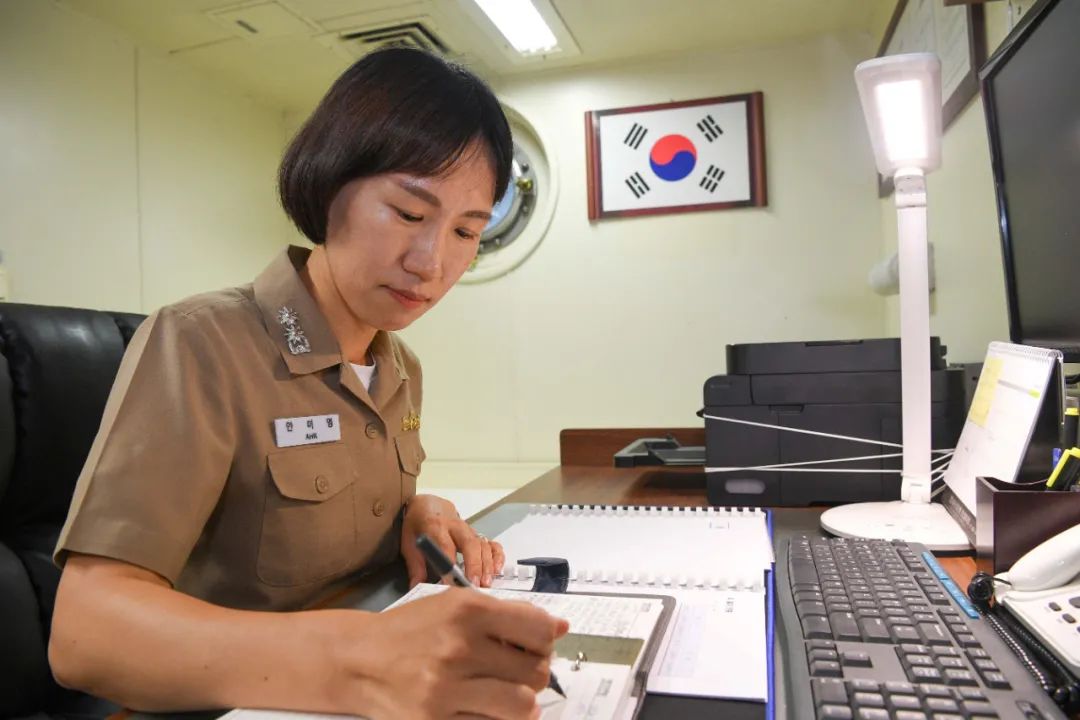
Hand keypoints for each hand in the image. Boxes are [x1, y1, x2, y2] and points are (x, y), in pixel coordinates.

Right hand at [338, 589, 568, 718]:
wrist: (359, 659)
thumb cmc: (413, 629)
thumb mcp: (456, 604)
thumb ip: (509, 614)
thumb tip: (559, 627)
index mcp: (468, 610)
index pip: (540, 629)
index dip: (546, 641)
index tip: (536, 645)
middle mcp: (460, 646)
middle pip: (536, 671)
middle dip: (536, 673)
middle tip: (519, 671)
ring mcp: (448, 687)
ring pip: (523, 704)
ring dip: (522, 701)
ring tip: (506, 693)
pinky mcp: (436, 719)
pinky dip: (495, 718)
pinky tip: (484, 707)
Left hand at [402, 494, 504, 587]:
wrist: (427, 505)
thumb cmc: (418, 523)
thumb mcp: (409, 541)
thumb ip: (415, 565)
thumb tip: (415, 587)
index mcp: (435, 526)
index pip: (445, 546)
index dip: (449, 566)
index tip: (450, 583)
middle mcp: (455, 526)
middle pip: (469, 544)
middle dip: (474, 565)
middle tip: (475, 584)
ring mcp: (469, 529)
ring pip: (482, 545)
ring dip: (486, 564)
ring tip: (486, 582)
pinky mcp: (476, 534)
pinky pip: (491, 543)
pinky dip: (497, 556)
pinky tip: (497, 570)